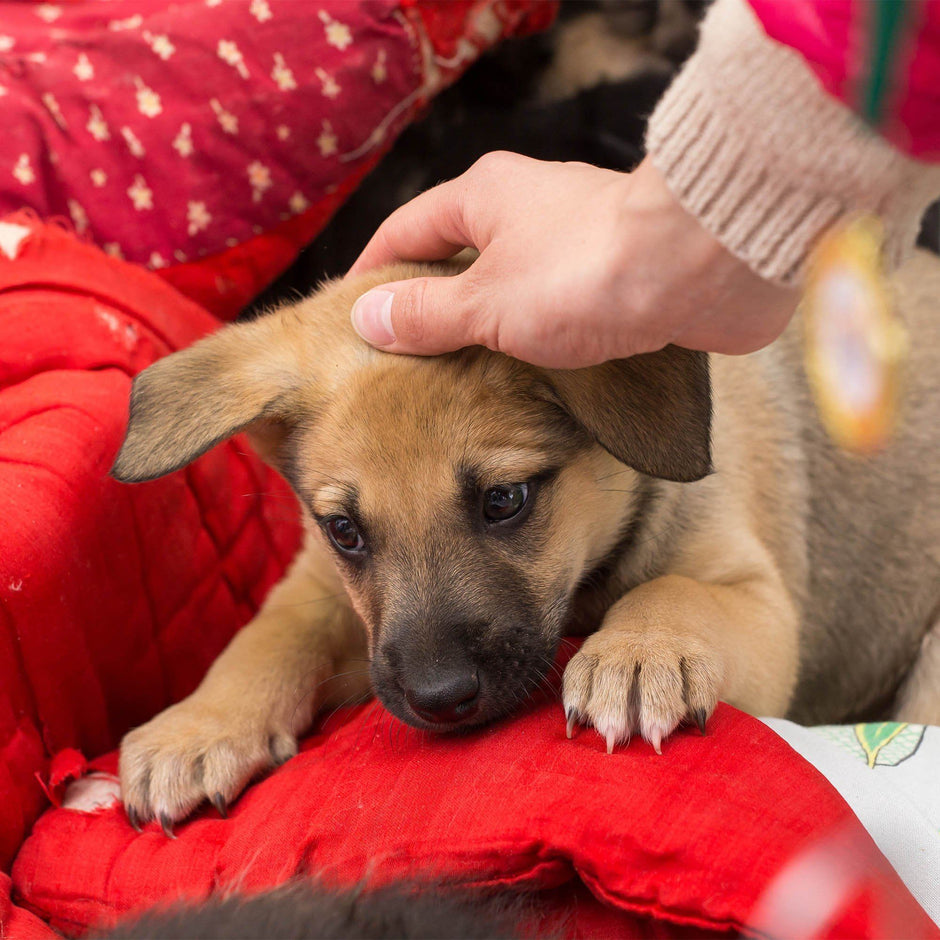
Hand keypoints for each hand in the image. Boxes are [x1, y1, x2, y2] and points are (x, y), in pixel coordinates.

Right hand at [348, 153, 798, 367]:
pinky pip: (556, 306)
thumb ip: (427, 313)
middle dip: (430, 304)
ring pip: (510, 284)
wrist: (704, 267)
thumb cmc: (588, 273)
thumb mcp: (487, 300)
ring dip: (484, 325)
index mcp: (485, 196)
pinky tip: (526, 374)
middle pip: (458, 256)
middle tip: (403, 359)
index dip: (373, 272)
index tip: (351, 315)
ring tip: (459, 379)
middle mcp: (529, 208)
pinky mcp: (616, 274)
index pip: (406, 231)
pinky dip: (533, 336)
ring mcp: (575, 239)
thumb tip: (368, 318)